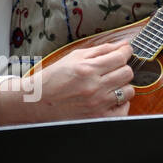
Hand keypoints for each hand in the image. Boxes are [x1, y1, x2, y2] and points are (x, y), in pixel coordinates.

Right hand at [0, 41, 134, 124]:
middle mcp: (94, 88)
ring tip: (108, 85)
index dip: (125, 52)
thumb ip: (102, 50)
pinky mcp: (98, 118)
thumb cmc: (53, 78)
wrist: (35, 103)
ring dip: (121, 86)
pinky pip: (123, 108)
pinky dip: (120, 103)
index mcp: (87, 70)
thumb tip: (124, 44)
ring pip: (128, 90)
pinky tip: (109, 98)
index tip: (124, 51)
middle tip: (112, 69)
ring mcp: (97, 105)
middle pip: (127, 73)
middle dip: (121, 68)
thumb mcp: (74, 57)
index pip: (121, 57)